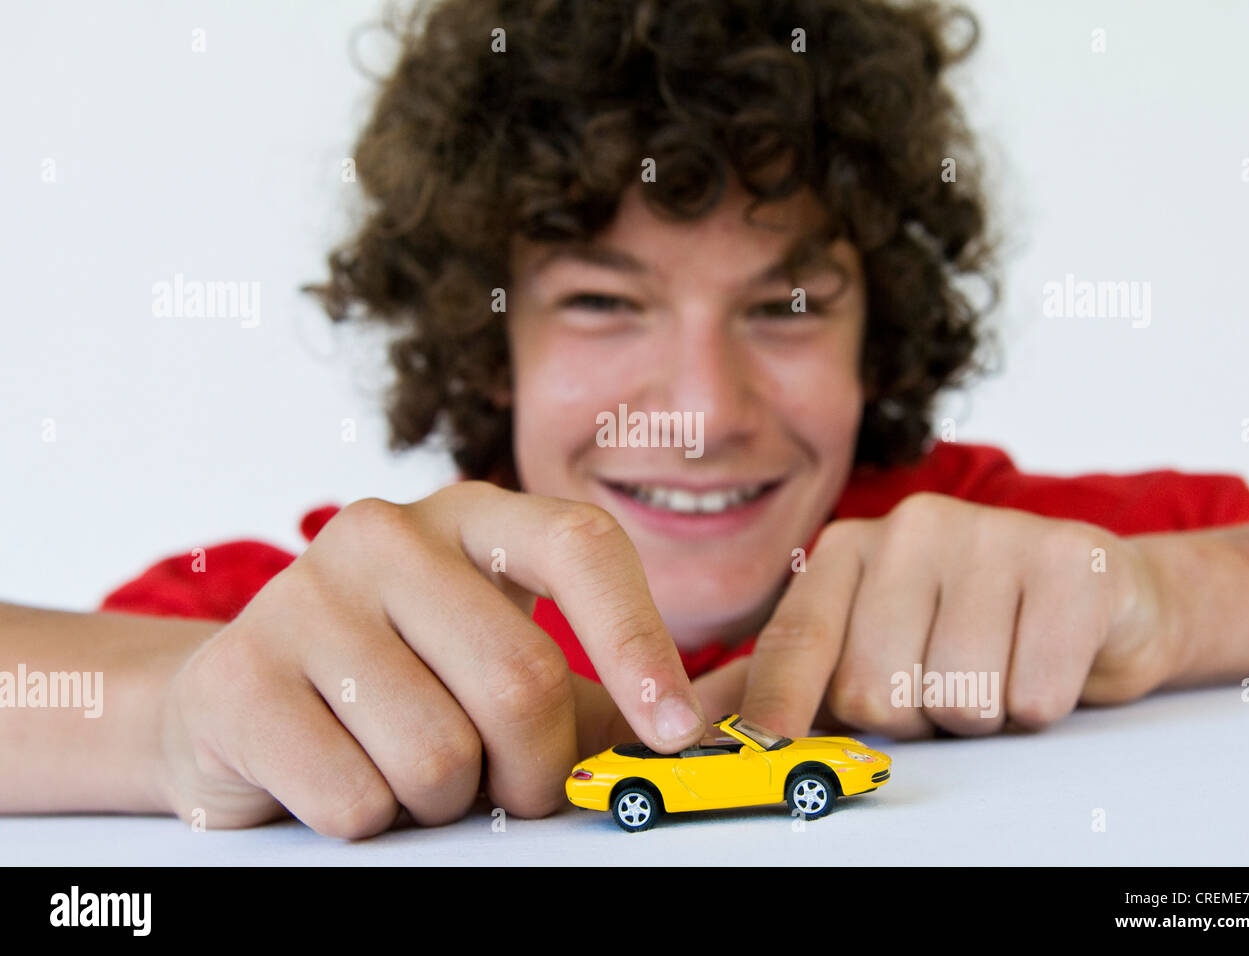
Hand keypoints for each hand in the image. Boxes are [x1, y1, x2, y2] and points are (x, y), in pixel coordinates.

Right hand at [156, 483, 706, 836]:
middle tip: (507, 789)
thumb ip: (616, 687)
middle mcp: (387, 533)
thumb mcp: (514, 670)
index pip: (582, 547)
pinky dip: (370, 823)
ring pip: (438, 756)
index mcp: (472, 516)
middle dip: (531, 770)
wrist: (247, 705)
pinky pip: (355, 797)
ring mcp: (302, 594)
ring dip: (443, 802)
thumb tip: (733, 715)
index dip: (639, 642)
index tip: (676, 731)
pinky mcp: (239, 677)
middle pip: (519, 681)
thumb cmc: (407, 687)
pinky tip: (339, 776)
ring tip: (407, 770)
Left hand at [739, 492, 1172, 738]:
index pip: (797, 638)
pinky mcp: (1071, 563)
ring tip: (997, 668)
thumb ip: (786, 680)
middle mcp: (912, 527)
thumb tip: (694, 729)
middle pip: (875, 690)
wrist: (1096, 594)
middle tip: (942, 684)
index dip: (777, 707)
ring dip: (981, 715)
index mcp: (850, 549)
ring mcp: (992, 535)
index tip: (761, 755)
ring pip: (956, 702)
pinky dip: (1040, 705)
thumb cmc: (971, 626)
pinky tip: (1045, 659)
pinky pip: (1032, 696)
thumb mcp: (870, 644)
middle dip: (912, 718)